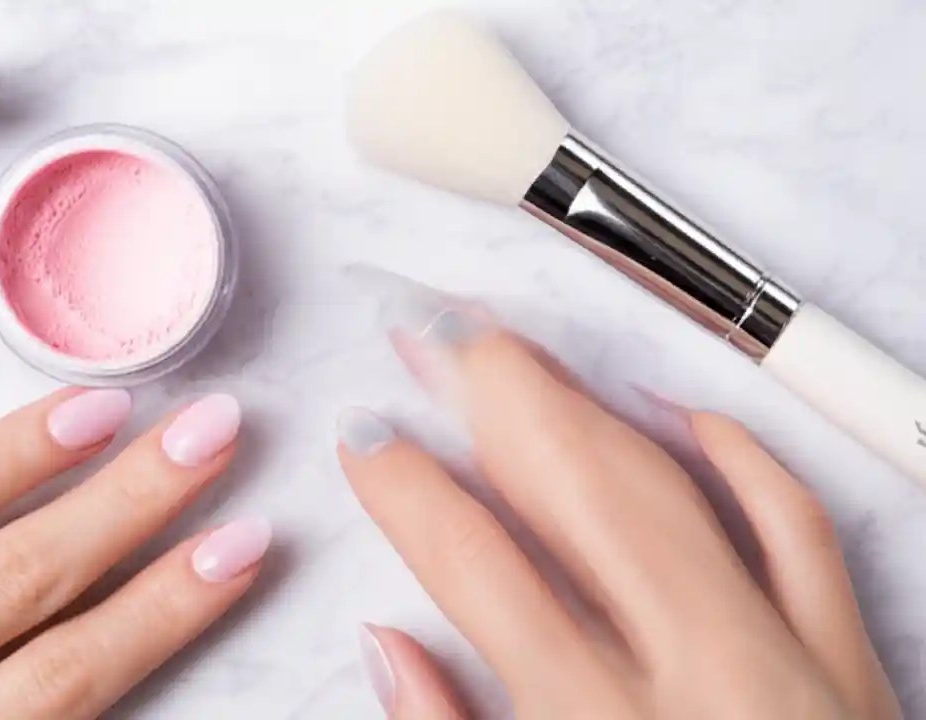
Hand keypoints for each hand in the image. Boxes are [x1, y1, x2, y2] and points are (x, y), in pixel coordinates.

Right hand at [337, 301, 900, 718]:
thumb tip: (392, 651)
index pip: (475, 565)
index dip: (405, 487)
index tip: (367, 441)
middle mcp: (697, 679)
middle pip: (572, 490)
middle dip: (488, 394)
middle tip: (429, 331)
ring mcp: (787, 659)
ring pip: (670, 482)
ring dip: (581, 399)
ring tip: (514, 348)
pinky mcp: (852, 660)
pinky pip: (795, 520)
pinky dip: (731, 450)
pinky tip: (670, 406)